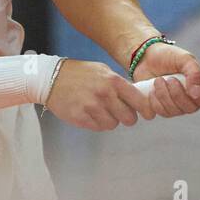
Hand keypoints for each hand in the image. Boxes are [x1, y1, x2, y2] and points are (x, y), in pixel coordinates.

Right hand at [42, 60, 156, 130]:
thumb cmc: (80, 73)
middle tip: (120, 112)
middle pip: (129, 118)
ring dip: (110, 120)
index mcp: (113, 81)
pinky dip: (97, 123)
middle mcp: (105, 94)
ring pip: (113, 124)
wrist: (51, 78)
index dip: (146, 109)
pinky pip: (98, 127)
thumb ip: (120, 84)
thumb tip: (138, 97)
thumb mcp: (103, 71)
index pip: (139, 101)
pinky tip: (90, 112)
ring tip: (101, 110)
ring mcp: (92, 107)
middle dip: (126, 117)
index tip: (148, 114)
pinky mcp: (81, 118)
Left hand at [130, 42, 199, 117]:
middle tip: (169, 79)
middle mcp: (193, 99)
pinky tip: (153, 88)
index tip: (194, 90)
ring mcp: (178, 106)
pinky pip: (161, 112)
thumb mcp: (184, 58)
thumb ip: (194, 72)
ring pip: (174, 111)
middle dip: (177, 94)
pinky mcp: (163, 108)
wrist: (146, 58)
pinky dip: (155, 100)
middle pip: (191, 108)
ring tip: (158, 80)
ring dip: (164, 94)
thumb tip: (196, 94)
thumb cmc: (168, 56)